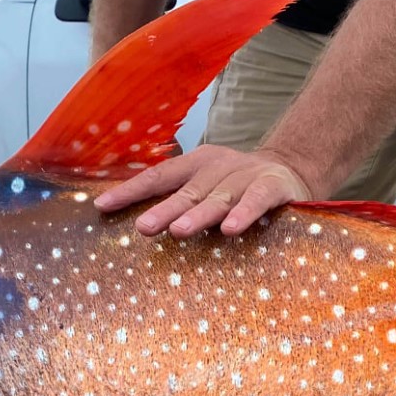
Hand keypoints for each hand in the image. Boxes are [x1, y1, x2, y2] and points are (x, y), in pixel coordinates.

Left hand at [93, 144, 312, 237]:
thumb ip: (179, 199)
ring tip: (178, 232)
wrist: (292, 169)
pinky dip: (243, 213)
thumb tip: (135, 223)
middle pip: (187, 191)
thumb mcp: (206, 186)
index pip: (159, 177)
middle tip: (143, 228)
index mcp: (195, 164)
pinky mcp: (273, 185)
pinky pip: (256, 200)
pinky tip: (230, 230)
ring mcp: (245, 174)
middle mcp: (217, 166)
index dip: (131, 191)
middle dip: (164, 209)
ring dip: (198, 215)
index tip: (103, 207)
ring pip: (218, 197)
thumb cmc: (237, 187)